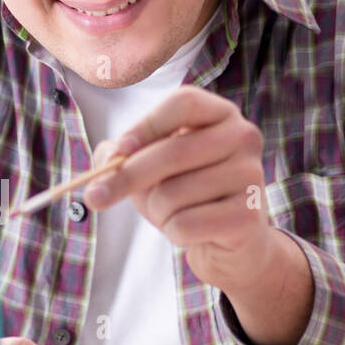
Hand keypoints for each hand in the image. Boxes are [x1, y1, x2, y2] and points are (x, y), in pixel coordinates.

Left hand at [82, 85, 277, 294]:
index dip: (147, 124)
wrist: (230, 241)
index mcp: (221, 114)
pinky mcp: (247, 216)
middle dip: (126, 179)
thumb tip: (104, 162)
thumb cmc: (187, 194)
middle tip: (94, 197)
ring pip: (172, 194)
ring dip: (156, 212)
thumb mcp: (151, 169)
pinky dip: (173, 233)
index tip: (120, 148)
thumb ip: (120, 158)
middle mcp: (243, 137)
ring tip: (173, 214)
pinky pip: (185, 224)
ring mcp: (250, 175)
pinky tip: (191, 232)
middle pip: (172, 151)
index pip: (184, 103)